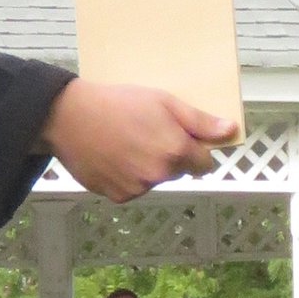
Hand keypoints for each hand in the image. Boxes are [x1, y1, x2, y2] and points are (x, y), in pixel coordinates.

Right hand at [41, 80, 237, 199]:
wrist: (69, 117)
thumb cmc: (117, 103)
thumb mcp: (164, 101)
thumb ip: (199, 121)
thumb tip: (229, 130)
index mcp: (175, 151)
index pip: (204, 164)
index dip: (194, 149)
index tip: (180, 137)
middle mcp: (159, 175)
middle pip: (178, 171)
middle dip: (169, 156)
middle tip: (145, 132)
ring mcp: (138, 188)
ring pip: (154, 180)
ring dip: (147, 167)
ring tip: (125, 142)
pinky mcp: (118, 196)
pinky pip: (133, 188)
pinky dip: (127, 176)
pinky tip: (114, 155)